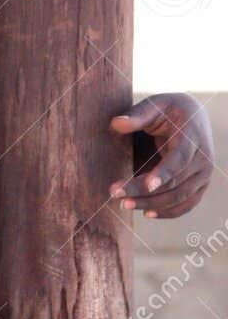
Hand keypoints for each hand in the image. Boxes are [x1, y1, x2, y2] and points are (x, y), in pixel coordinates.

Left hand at [110, 95, 214, 218]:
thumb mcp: (154, 104)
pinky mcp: (199, 185)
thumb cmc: (169, 110)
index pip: (180, 160)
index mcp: (193, 138)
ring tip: (123, 204)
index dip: (165, 173)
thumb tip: (116, 123)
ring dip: (151, 204)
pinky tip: (146, 214)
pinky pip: (187, 204)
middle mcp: (203, 159)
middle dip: (145, 192)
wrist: (192, 116)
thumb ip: (137, 114)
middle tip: (114, 194)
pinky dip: (169, 212)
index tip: (147, 185)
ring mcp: (203, 175)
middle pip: (176, 183)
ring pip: (179, 197)